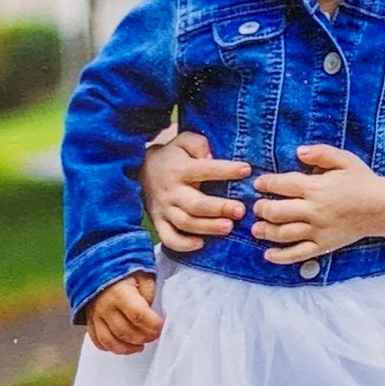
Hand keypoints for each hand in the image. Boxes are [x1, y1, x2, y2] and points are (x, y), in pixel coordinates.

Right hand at [86, 272, 162, 354]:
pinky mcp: (89, 320)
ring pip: (110, 340)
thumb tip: (149, 310)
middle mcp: (105, 306)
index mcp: (119, 292)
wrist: (97, 263)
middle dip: (144, 337)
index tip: (160, 325)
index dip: (152, 324)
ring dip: (128, 348)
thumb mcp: (142, 272)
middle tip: (154, 335)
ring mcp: (94, 315)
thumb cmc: (123, 268)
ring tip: (141, 345)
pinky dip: (110, 348)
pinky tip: (124, 346)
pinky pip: (97, 340)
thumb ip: (148, 291)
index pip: (138, 315)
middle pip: (125, 331)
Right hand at [143, 126, 250, 252]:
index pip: (205, 170)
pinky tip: (200, 244)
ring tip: (229, 227)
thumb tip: (211, 156)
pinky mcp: (159, 222)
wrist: (138, 168)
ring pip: (186, 223)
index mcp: (180, 169)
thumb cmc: (171, 155)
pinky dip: (183, 244)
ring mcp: (164, 209)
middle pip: (195, 204)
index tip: (246, 170)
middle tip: (240, 210)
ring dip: (207, 227)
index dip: (226, 170)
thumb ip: (198, 144)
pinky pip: (169, 238)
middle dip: (218, 208)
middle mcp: (172, 191)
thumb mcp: (183, 141)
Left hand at [251, 143, 384, 261]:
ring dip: (266, 232)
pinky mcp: (323, 245)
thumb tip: (298, 151)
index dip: (266, 183)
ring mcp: (318, 230)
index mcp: (316, 188)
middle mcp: (314, 210)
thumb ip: (320, 153)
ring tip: (256, 229)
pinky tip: (268, 255)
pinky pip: (298, 254)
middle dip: (262, 209)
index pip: (282, 185)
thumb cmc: (361, 181)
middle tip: (257, 208)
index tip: (259, 184)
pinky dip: (281, 256)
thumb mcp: (344, 159)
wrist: (381, 207)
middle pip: (277, 211)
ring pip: (284, 234)